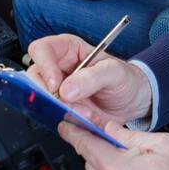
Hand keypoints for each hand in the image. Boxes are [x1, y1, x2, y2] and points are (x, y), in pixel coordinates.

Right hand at [27, 33, 152, 125]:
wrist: (133, 101)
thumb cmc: (125, 79)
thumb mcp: (114, 73)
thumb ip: (92, 77)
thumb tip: (66, 89)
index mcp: (68, 49)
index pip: (41, 50)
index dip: (44, 66)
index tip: (56, 84)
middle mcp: (58, 67)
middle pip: (35, 78)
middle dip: (52, 95)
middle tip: (72, 104)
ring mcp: (58, 90)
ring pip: (42, 99)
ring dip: (63, 110)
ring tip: (87, 114)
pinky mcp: (61, 108)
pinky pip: (52, 114)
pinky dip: (67, 120)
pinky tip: (85, 119)